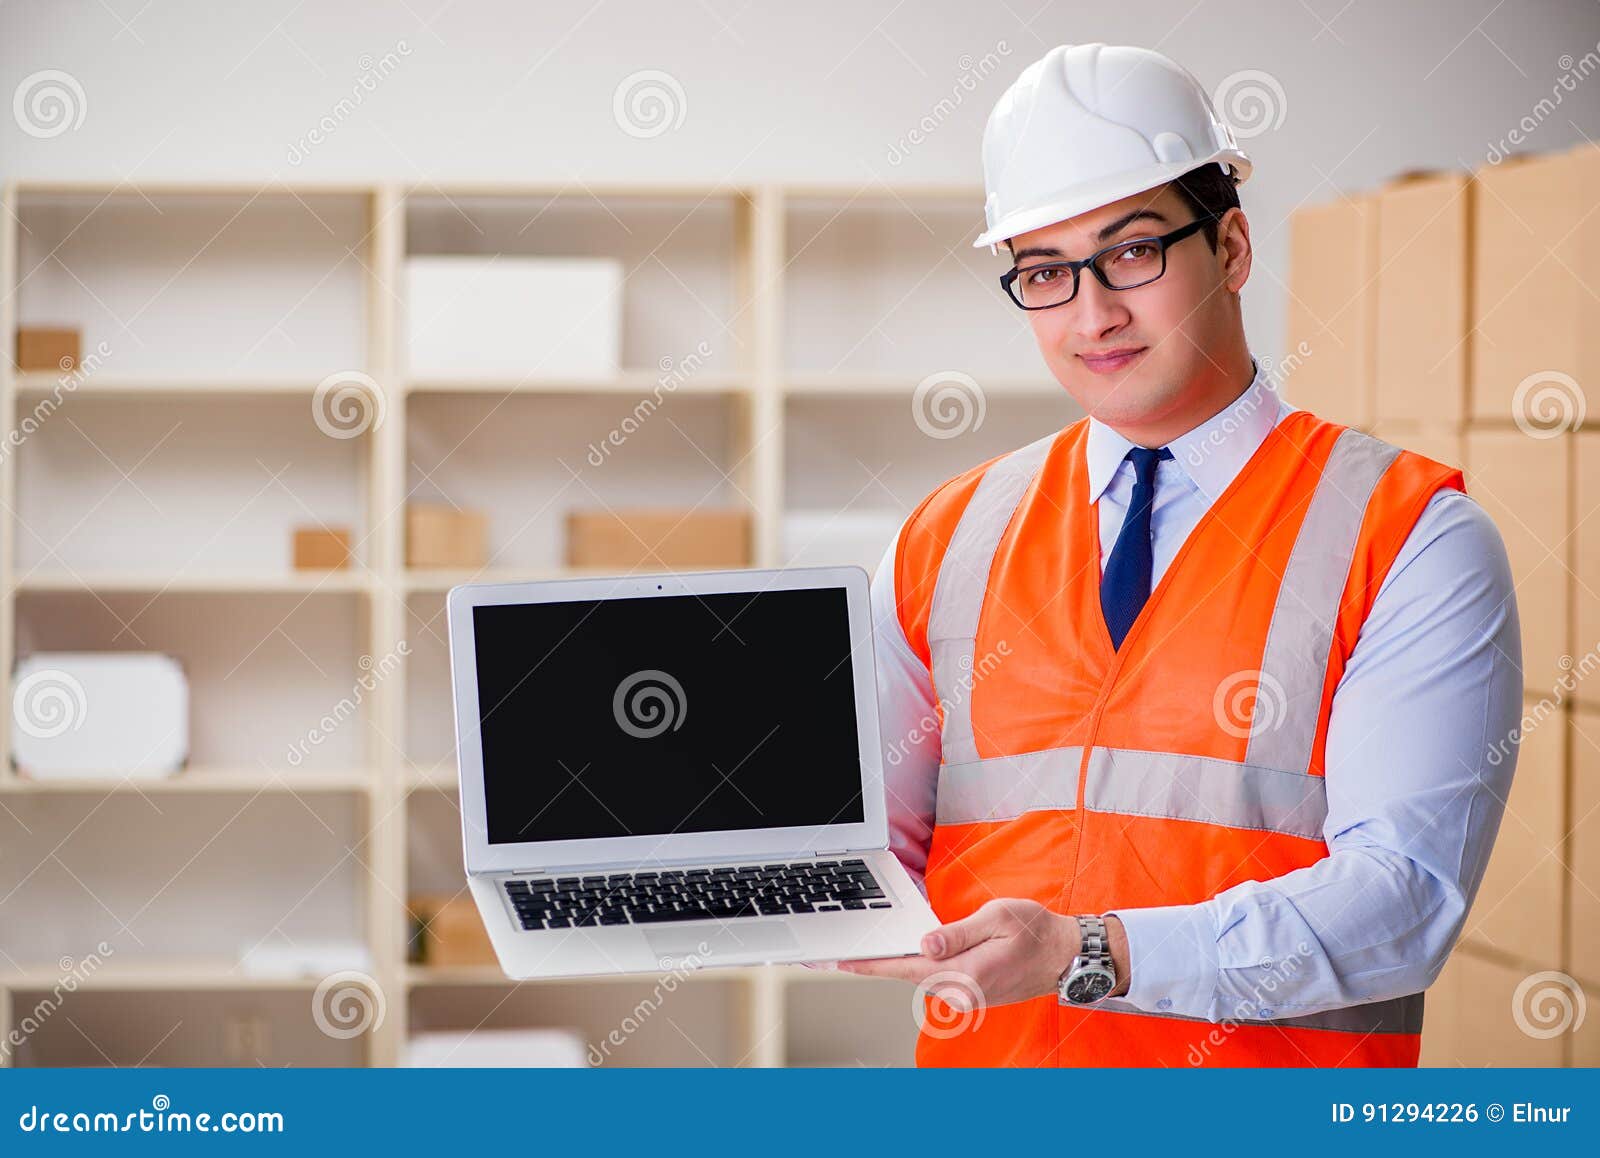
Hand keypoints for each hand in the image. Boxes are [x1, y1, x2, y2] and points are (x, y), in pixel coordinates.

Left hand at [838, 898, 1082, 1008]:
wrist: (1064, 957)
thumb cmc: (1036, 931)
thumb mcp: (997, 916)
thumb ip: (958, 933)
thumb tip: (925, 944)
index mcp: (968, 971)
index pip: (910, 968)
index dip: (875, 964)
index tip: (846, 962)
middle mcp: (965, 991)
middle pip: (911, 975)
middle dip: (882, 963)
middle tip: (851, 953)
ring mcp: (969, 997)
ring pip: (924, 979)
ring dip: (902, 966)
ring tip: (878, 952)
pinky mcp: (973, 996)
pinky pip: (939, 982)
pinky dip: (922, 970)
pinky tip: (916, 956)